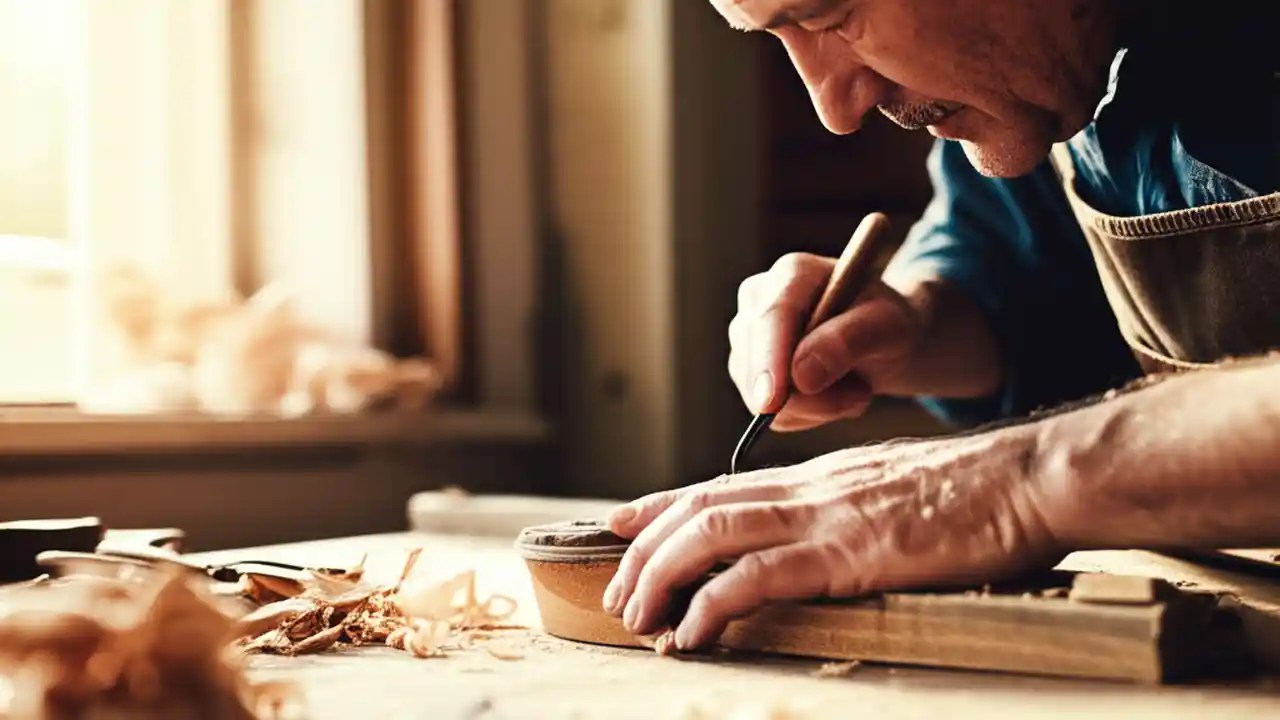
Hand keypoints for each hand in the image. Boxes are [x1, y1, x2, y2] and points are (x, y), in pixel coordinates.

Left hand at [600, 423, 1061, 650]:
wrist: (1028, 478)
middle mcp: (807, 489)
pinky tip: (692, 633)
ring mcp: (823, 518)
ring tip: (637, 618)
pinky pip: (756, 578)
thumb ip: (851, 505)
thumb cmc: (979, 492)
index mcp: (818, 475)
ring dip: (662, 577)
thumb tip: (828, 530)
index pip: (720, 484)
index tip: (620, 522)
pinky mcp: (846, 554)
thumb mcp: (896, 488)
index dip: (662, 503)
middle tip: (618, 593)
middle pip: (699, 510)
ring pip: (710, 536)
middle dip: (645, 551)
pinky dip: (711, 606)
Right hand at [729, 252, 923, 430]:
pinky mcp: (749, 372)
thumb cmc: (886, 323)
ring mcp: (748, 338)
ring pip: (762, 397)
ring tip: (853, 388)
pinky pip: (773, 414)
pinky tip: (831, 394)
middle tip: (862, 393)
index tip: (773, 403)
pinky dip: (809, 416)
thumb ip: (849, 340)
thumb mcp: (888, 325)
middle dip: (811, 396)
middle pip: (758, 363)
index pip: (771, 318)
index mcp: (792, 274)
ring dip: (817, 408)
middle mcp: (759, 301)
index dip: (768, 361)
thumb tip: (801, 376)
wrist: (882, 340)